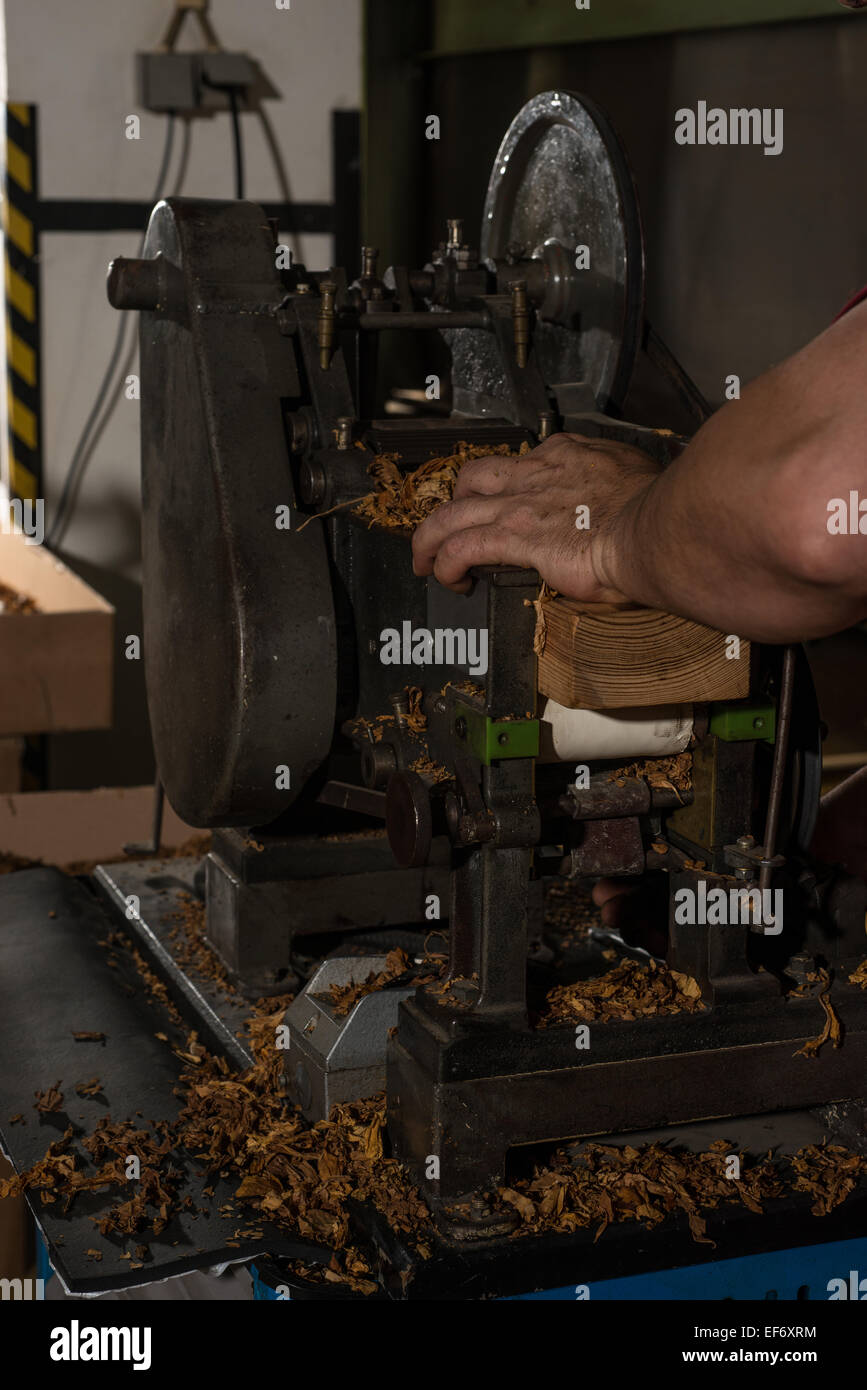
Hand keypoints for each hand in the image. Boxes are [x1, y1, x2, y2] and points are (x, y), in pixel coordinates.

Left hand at [411, 432, 661, 596]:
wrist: (658, 530)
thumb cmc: (658, 514)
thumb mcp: (635, 484)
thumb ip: (614, 491)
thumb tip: (614, 511)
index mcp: (568, 456)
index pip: (521, 462)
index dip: (505, 486)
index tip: (505, 506)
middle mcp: (537, 473)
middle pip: (473, 480)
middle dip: (453, 504)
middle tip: (446, 530)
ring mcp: (521, 503)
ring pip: (452, 513)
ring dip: (430, 538)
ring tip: (424, 560)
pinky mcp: (515, 536)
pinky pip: (462, 547)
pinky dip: (445, 563)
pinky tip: (448, 578)